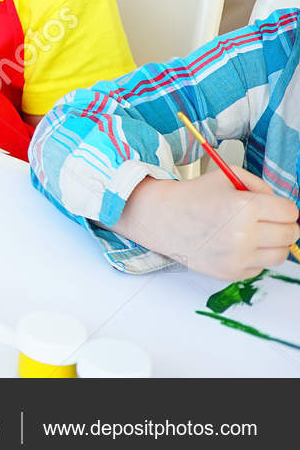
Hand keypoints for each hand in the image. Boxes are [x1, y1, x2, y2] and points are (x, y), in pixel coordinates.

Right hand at [118, 170, 299, 280]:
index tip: (274, 208)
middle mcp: (243, 234)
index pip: (290, 212)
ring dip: (272, 243)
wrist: (162, 219)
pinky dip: (254, 256)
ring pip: (281, 254)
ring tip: (253, 234)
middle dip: (282, 225)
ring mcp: (238, 256)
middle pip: (290, 234)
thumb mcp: (226, 177)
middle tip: (266, 221)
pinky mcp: (232, 272)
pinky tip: (236, 245)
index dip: (283, 208)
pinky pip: (261, 267)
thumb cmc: (193, 196)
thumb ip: (260, 187)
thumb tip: (287, 211)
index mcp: (244, 207)